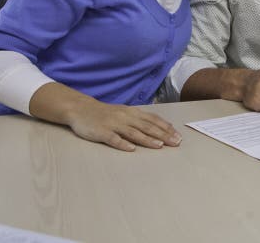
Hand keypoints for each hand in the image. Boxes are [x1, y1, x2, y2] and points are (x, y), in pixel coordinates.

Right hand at [65, 98, 181, 151]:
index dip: (166, 128)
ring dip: (147, 140)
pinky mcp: (101, 132)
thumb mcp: (125, 113)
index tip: (178, 136)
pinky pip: (113, 139)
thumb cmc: (106, 113)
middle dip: (163, 135)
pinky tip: (131, 149)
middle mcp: (125, 117)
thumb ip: (141, 119)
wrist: (81, 109)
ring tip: (159, 145)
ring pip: (133, 133)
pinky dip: (123, 144)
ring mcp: (113, 124)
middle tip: (175, 143)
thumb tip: (162, 127)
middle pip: (147, 127)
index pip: (153, 120)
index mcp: (132, 113)